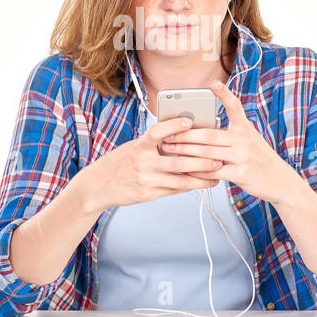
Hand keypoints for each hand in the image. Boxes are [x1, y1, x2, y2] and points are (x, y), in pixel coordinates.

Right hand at [81, 115, 221, 208]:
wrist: (98, 185)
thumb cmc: (120, 162)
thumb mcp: (133, 147)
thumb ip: (154, 144)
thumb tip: (182, 135)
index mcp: (139, 145)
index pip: (157, 132)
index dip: (173, 126)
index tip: (189, 122)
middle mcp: (142, 162)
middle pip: (177, 161)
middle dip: (200, 161)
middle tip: (218, 159)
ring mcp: (145, 180)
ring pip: (179, 180)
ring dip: (200, 178)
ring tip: (216, 176)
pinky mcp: (147, 194)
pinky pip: (172, 190)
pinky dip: (188, 186)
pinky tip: (201, 184)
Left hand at [158, 79, 295, 204]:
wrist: (279, 180)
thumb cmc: (258, 158)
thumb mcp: (250, 139)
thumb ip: (229, 134)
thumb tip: (200, 130)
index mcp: (245, 128)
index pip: (234, 107)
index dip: (224, 94)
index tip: (213, 83)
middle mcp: (244, 140)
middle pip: (208, 135)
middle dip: (185, 135)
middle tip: (168, 134)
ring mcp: (242, 157)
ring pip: (207, 153)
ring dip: (185, 152)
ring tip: (169, 150)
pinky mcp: (240, 174)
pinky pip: (213, 172)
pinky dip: (197, 171)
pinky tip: (185, 170)